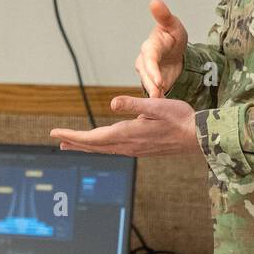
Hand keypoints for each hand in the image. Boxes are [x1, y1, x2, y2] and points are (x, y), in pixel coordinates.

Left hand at [51, 96, 198, 157]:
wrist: (198, 137)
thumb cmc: (180, 118)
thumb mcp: (157, 105)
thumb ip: (134, 104)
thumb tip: (112, 104)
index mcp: (128, 133)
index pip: (93, 137)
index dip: (73, 136)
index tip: (55, 133)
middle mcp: (128, 145)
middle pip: (94, 145)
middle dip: (74, 142)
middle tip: (57, 139)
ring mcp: (134, 149)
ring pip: (103, 149)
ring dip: (85, 145)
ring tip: (71, 143)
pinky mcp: (140, 149)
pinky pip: (114, 150)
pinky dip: (100, 147)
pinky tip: (100, 145)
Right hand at [135, 0, 187, 98]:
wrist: (175, 52)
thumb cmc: (173, 36)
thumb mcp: (173, 25)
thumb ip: (164, 16)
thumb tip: (154, 1)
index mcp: (150, 46)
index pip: (149, 57)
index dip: (153, 69)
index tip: (159, 80)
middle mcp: (144, 61)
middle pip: (146, 74)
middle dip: (152, 85)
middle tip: (158, 95)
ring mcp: (146, 73)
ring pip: (147, 84)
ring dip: (154, 94)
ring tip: (160, 103)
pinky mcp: (151, 83)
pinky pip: (152, 92)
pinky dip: (156, 100)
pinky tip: (162, 110)